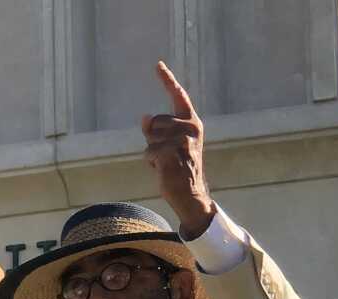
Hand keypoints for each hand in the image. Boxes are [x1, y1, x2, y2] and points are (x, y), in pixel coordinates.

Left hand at [141, 62, 215, 237]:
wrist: (191, 195)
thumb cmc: (179, 169)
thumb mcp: (169, 145)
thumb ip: (158, 129)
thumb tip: (144, 116)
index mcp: (192, 123)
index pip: (178, 97)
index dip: (167, 80)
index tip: (157, 64)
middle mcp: (189, 129)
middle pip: (154, 121)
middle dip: (154, 138)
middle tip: (168, 156)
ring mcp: (181, 141)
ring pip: (149, 138)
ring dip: (152, 152)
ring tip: (166, 164)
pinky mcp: (171, 154)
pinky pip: (148, 152)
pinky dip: (150, 163)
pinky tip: (163, 171)